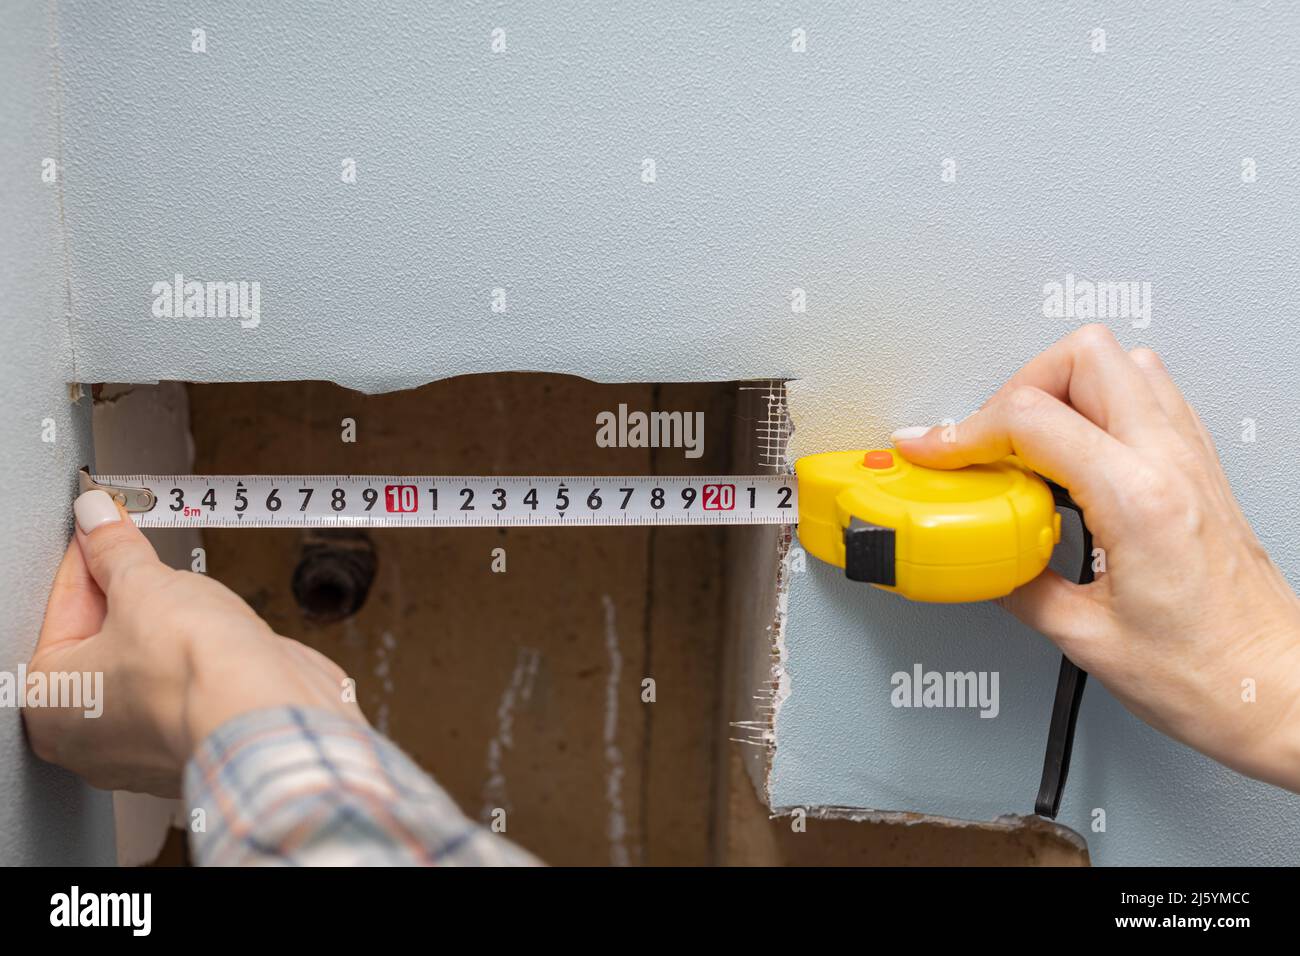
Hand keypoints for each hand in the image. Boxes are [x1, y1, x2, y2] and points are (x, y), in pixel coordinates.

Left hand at [26, 489, 364, 796]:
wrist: (267, 710)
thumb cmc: (189, 673)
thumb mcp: (141, 584)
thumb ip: (114, 550)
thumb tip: (98, 521)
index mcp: (47, 704)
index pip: (59, 609)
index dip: (88, 558)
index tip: (104, 528)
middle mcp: (88, 738)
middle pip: (99, 638)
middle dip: (126, 594)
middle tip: (143, 557)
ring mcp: (144, 745)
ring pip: (145, 662)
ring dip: (165, 625)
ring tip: (189, 601)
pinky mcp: (195, 736)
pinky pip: (184, 683)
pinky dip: (196, 657)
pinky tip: (214, 634)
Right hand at [891, 324, 1299, 792]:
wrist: (1279, 689)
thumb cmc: (1212, 675)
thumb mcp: (1086, 639)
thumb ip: (1021, 586)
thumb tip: (983, 559)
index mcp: (1139, 499)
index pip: (1031, 417)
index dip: (963, 430)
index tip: (933, 450)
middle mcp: (1172, 462)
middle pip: (1083, 355)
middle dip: (1017, 386)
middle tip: (987, 440)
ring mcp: (1193, 458)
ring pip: (1122, 362)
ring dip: (1062, 390)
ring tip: (1027, 445)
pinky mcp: (1201, 469)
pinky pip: (1147, 398)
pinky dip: (1098, 410)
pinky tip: (1073, 459)